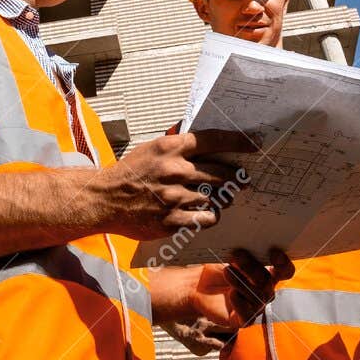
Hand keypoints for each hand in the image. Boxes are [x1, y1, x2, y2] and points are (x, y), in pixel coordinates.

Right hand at [91, 129, 254, 240]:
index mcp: (170, 147)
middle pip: (222, 173)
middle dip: (236, 177)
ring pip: (217, 197)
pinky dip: (210, 215)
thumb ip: (180, 148)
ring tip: (218, 197)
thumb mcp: (153, 150)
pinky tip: (204, 212)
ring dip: (221, 198)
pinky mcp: (172, 220)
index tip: (254, 144)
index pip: (214, 140)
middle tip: (241, 179)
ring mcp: (174, 196)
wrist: (104, 200)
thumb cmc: (130, 173)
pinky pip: (206, 217)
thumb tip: (212, 147)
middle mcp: (175, 170)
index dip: (239, 141)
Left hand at [165, 249, 292, 354]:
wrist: (197, 284)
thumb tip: (247, 242)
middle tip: (237, 255)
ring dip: (243, 283)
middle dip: (253, 268)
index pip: (285, 271)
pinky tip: (232, 293)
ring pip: (258, 298)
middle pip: (268, 283)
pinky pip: (248, 316)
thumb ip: (243, 252)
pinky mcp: (242, 319)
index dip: (283, 263)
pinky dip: (241, 303)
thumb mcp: (230, 256)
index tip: (274, 252)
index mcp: (267, 273)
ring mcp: (254, 306)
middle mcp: (264, 291)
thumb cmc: (217, 267)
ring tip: (228, 271)